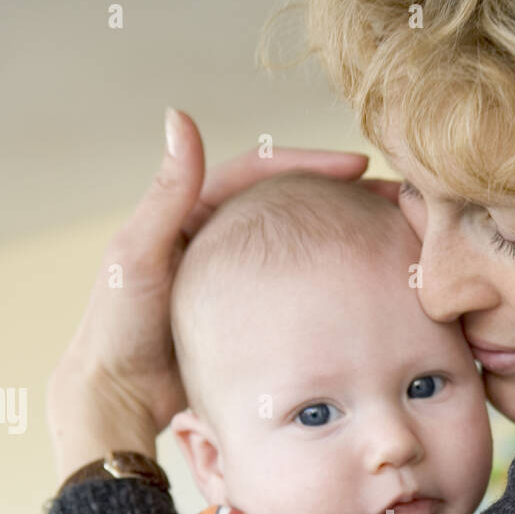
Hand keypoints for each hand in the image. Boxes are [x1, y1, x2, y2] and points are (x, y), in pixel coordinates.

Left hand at [47, 108, 375, 480]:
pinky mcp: (253, 318)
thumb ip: (167, 192)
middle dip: (342, 197)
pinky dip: (332, 285)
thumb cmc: (119, 325)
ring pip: (300, 248)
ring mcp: (241, 280)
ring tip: (393, 236)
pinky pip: (299, 293)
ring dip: (344, 239)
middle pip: (290, 205)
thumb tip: (180, 115)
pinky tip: (369, 288)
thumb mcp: (140, 252)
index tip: (357, 166)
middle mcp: (220, 239)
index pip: (260, 172)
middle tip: (394, 197)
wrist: (120, 397)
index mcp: (192, 211)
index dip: (309, 164)